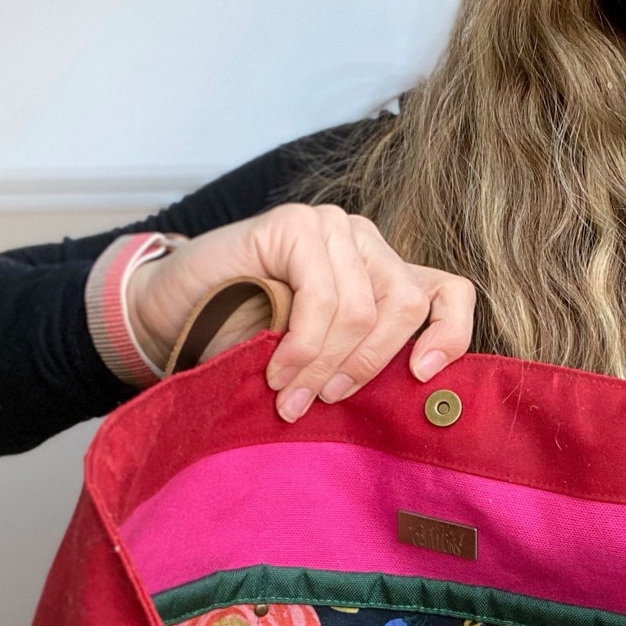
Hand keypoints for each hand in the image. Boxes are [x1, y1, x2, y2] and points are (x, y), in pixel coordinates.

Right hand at [126, 204, 475, 421]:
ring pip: (360, 309)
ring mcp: (331, 228)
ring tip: (292, 395)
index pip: (451, 294)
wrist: (174, 314)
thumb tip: (416, 395)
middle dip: (366, 366)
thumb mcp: (325, 359)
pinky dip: (302, 345)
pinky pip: (321, 298)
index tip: (423, 377)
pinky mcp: (295, 224)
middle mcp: (366, 243)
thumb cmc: (250, 340)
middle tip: (325, 401)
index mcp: (385, 274)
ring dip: (324, 365)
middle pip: (405, 306)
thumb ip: (366, 360)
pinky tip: (277, 369)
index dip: (450, 335)